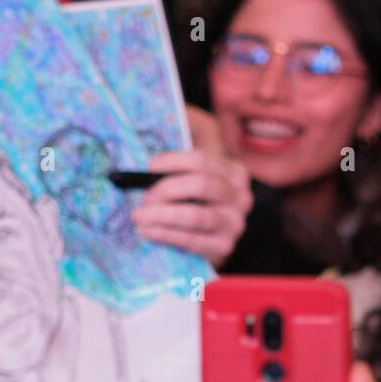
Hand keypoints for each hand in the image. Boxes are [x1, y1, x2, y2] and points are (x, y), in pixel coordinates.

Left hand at [136, 146, 251, 266]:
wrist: (207, 241)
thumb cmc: (193, 201)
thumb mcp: (191, 171)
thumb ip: (179, 149)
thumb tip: (154, 134)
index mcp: (234, 172)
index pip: (202, 160)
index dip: (172, 161)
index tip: (149, 166)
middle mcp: (241, 197)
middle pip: (200, 185)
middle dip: (166, 190)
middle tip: (144, 197)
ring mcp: (235, 224)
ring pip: (195, 215)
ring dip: (162, 215)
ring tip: (139, 216)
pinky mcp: (224, 247)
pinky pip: (191, 240)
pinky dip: (165, 234)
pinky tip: (147, 231)